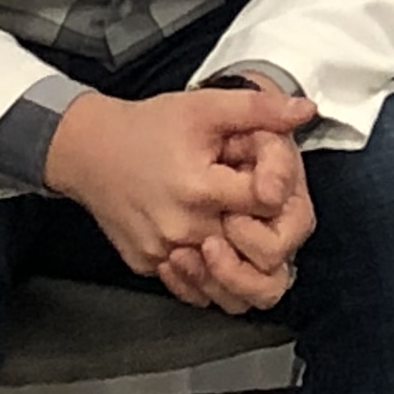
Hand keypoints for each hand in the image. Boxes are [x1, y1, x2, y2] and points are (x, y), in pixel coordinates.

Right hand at [43, 88, 314, 281]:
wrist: (87, 151)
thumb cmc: (146, 127)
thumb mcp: (205, 107)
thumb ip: (259, 109)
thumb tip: (305, 110)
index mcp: (199, 189)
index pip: (268, 203)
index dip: (276, 185)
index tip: (262, 173)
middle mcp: (181, 229)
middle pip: (254, 249)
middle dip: (262, 225)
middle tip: (251, 203)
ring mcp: (163, 254)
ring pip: (227, 284)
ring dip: (243, 261)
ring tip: (238, 225)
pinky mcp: (149, 266)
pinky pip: (194, 287)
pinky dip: (211, 273)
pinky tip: (212, 241)